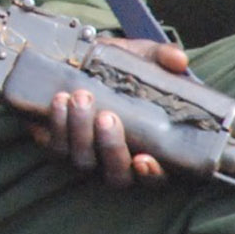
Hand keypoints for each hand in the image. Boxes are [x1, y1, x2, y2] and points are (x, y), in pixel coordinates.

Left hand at [30, 38, 189, 188]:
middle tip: (107, 116)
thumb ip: (164, 56)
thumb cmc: (121, 67)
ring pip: (83, 162)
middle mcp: (117, 160)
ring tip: (79, 98)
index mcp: (148, 148)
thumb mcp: (145, 56)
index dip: (150, 175)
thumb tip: (179, 60)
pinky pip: (55, 147)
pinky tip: (59, 100)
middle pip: (117, 176)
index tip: (143, 159)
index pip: (154, 177)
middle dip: (111, 147)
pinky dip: (57, 126)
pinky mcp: (58, 145)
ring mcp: (87, 156)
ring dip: (80, 132)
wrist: (80, 58)